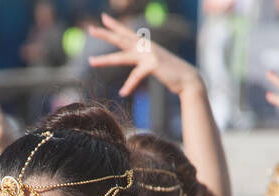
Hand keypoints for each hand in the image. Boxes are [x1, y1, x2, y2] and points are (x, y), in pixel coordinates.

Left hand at [87, 12, 203, 97]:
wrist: (188, 79)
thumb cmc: (172, 74)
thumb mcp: (154, 66)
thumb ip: (143, 64)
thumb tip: (137, 66)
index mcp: (146, 45)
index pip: (127, 34)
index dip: (115, 26)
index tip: (104, 18)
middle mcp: (145, 47)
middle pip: (121, 39)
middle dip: (105, 34)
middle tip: (90, 29)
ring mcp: (148, 54)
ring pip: (122, 56)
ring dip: (105, 59)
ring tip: (90, 61)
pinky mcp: (152, 64)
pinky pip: (135, 76)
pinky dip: (129, 85)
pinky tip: (123, 93)